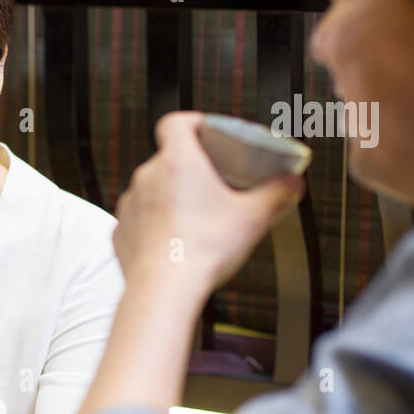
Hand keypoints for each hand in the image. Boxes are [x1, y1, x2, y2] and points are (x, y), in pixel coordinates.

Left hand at [113, 111, 304, 297]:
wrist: (164, 290)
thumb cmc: (203, 250)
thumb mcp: (253, 217)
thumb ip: (278, 194)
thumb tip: (293, 184)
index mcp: (178, 162)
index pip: (176, 122)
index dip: (192, 123)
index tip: (207, 132)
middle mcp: (147, 177)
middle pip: (168, 160)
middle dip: (190, 170)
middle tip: (215, 187)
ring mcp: (129, 205)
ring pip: (152, 191)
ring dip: (171, 199)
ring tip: (196, 220)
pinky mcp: (120, 232)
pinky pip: (139, 221)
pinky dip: (154, 227)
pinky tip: (175, 243)